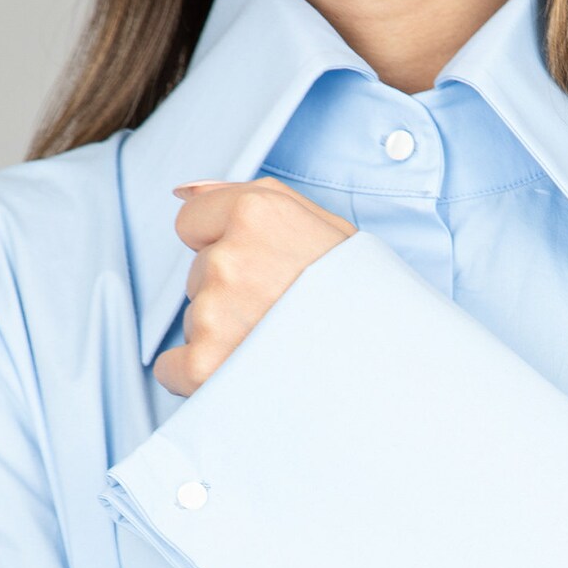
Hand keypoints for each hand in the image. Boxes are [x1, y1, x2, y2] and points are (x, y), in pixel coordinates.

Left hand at [154, 176, 357, 395]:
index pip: (190, 222)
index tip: (263, 270)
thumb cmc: (365, 297)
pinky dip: (201, 376)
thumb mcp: (322, 225)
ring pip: (195, 320)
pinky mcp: (204, 366)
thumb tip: (181, 191)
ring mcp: (214, 313)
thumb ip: (247, 197)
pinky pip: (172, 368)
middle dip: (230, 293)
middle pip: (197, 274)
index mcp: (257, 213)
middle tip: (283, 315)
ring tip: (280, 346)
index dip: (226, 245)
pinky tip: (248, 375)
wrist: (395, 368)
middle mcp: (229, 258)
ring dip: (226, 335)